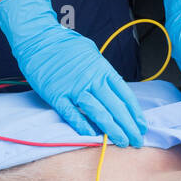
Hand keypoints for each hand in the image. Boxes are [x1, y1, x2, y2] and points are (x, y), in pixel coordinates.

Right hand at [0, 0, 147, 146]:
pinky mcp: (56, 95)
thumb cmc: (65, 44)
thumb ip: (102, 72)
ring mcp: (74, 88)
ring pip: (98, 113)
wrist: (38, 38)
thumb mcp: (92, 53)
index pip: (125, 95)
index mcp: (103, 70)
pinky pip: (71, 113)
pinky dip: (82, 125)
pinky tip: (92, 136)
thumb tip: (113, 89)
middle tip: (137, 141)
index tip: (142, 126)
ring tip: (122, 142)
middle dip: (129, 127)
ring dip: (112, 130)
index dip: (136, 113)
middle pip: (116, 107)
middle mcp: (92, 80)